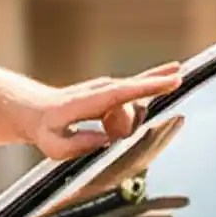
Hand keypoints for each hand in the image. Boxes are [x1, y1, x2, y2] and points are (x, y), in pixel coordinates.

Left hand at [31, 62, 182, 159]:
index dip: (148, 87)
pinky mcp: (117, 92)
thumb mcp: (52, 145)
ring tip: (104, 133)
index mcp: (87, 101)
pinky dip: (154, 87)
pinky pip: (140, 92)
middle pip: (136, 94)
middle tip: (150, 101)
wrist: (39, 111)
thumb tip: (105, 140)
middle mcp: (102, 90)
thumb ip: (77, 145)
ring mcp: (111, 88)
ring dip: (126, 127)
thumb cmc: (47, 129)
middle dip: (148, 100)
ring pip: (136, 108)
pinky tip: (176, 71)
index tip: (173, 81)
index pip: (122, 93)